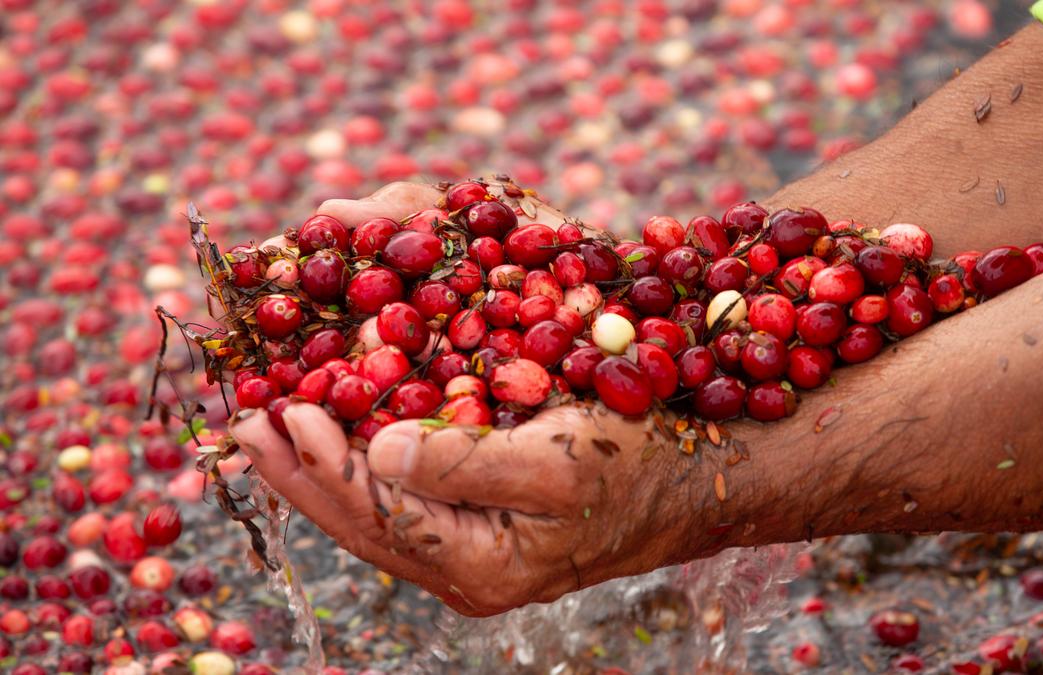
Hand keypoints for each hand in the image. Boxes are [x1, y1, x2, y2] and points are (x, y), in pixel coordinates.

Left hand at [231, 399, 749, 616]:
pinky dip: (365, 469)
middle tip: (244, 425)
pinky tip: (347, 441)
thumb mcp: (555, 459)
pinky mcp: (488, 528)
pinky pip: (406, 503)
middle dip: (300, 473)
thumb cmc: (637, 462)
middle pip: (361, 524)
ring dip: (323, 472)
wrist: (699, 478)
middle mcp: (468, 571)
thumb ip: (462, 466)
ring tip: (276, 433)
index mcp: (478, 565)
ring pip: (378, 515)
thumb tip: (377, 451)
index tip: (279, 408)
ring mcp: (476, 554)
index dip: (320, 461)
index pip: (373, 515)